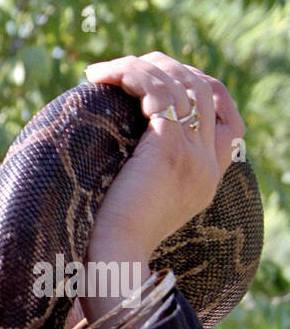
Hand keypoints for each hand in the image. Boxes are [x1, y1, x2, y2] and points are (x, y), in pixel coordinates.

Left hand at [83, 52, 244, 260]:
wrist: (113, 261)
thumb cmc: (112, 241)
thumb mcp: (140, 206)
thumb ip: (148, 178)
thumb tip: (122, 154)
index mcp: (208, 177)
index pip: (227, 117)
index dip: (200, 88)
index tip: (159, 80)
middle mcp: (207, 163)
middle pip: (203, 90)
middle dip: (164, 68)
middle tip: (122, 67)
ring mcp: (193, 156)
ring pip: (181, 85)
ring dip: (139, 68)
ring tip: (101, 70)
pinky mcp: (168, 151)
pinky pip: (159, 95)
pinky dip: (134, 78)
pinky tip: (107, 79)